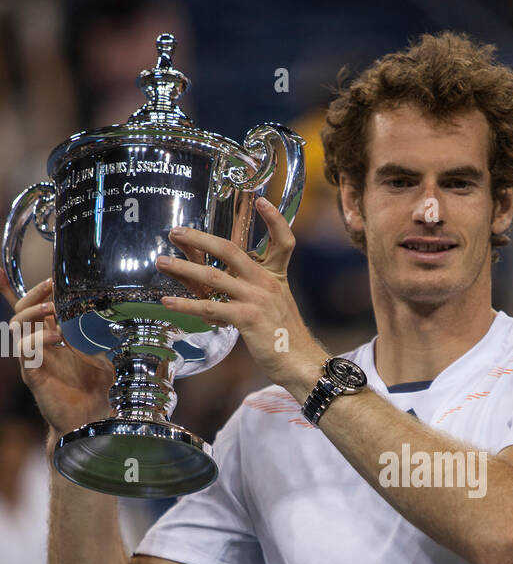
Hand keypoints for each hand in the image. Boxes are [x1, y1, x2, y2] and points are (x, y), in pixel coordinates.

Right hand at [0, 271, 114, 434]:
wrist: (96, 421)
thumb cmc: (103, 389)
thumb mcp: (113, 353)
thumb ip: (117, 335)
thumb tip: (138, 312)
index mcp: (58, 337)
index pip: (40, 307)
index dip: (41, 290)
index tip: (56, 278)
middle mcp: (43, 346)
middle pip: (22, 310)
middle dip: (34, 294)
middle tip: (51, 286)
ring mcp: (36, 360)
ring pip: (17, 326)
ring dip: (31, 312)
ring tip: (50, 308)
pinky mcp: (34, 375)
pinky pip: (24, 352)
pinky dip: (36, 340)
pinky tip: (54, 338)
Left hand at [156, 197, 325, 392]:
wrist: (300, 362)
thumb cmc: (284, 337)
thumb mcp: (274, 305)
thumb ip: (250, 290)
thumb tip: (213, 281)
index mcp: (276, 277)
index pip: (283, 241)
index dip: (274, 219)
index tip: (261, 201)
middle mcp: (267, 283)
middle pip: (231, 250)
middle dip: (200, 239)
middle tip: (176, 233)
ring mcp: (257, 299)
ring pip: (214, 276)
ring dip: (184, 268)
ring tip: (162, 262)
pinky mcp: (247, 318)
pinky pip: (210, 308)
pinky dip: (186, 305)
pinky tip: (168, 303)